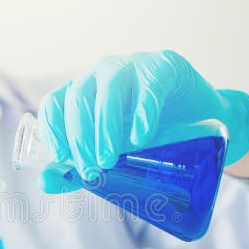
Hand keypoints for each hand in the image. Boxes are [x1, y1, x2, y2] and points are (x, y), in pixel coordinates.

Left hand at [37, 50, 248, 192]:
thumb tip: (46, 182)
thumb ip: (78, 168)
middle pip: (78, 99)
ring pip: (108, 91)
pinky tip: (141, 139)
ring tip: (109, 159)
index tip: (62, 159)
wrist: (203, 121)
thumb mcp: (112, 153)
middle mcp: (101, 74)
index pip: (54, 103)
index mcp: (83, 92)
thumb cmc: (150, 136)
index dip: (53, 130)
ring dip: (104, 128)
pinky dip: (142, 114)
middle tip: (90, 169)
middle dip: (79, 137)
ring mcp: (132, 66)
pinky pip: (148, 88)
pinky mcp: (163, 67)